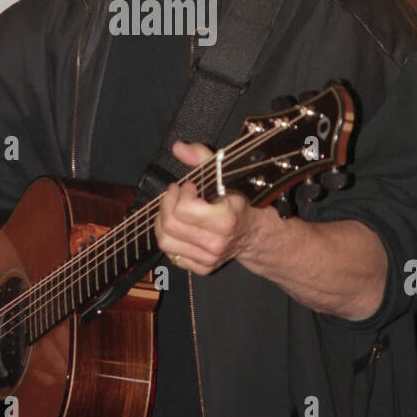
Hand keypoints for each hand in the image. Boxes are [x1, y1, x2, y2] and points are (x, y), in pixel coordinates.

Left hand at [154, 140, 262, 275]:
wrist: (254, 234)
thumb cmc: (237, 202)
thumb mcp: (225, 176)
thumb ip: (202, 158)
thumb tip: (178, 147)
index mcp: (225, 219)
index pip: (183, 209)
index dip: (179, 194)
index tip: (188, 186)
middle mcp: (216, 243)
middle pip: (170, 225)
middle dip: (166, 204)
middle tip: (174, 194)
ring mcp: (209, 258)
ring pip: (165, 241)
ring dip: (162, 221)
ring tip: (171, 210)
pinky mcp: (203, 268)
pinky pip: (171, 255)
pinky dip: (170, 239)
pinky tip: (179, 227)